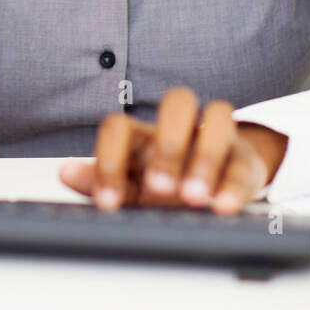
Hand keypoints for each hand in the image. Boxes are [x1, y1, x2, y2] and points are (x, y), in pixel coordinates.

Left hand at [60, 86, 287, 214]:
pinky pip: (243, 159)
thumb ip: (100, 181)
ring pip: (218, 115)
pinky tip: (222, 207)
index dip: (110, 161)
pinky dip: (233, 184)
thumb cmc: (162, 184)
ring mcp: (215, 137)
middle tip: (159, 188)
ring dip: (205, 157)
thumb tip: (65, 173)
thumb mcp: (130, 187)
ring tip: (193, 197)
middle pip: (178, 102)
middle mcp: (180, 127)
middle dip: (169, 144)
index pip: (120, 127)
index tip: (108, 204)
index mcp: (143, 134)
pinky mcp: (244, 159)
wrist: (211, 186)